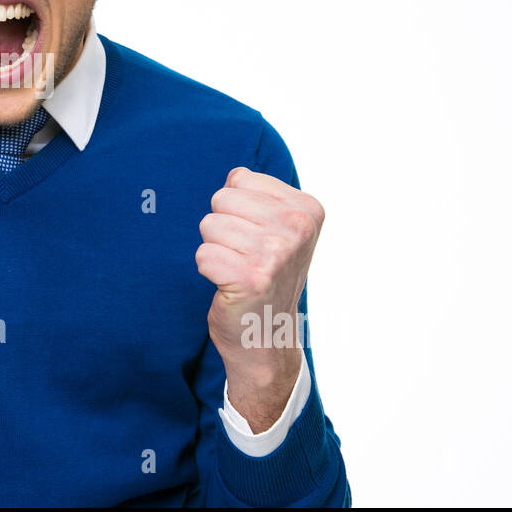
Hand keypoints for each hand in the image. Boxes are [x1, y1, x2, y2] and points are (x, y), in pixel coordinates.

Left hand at [196, 166, 323, 397]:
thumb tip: (235, 175)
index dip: (237, 209)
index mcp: (307, 209)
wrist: (268, 336)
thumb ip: (257, 194)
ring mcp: (277, 254)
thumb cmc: (265, 274)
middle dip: (222, 227)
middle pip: (221, 199)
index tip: (258, 237)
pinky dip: (209, 271)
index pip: (240, 179)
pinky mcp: (251, 279)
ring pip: (209, 225)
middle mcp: (298, 228)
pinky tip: (230, 286)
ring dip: (215, 249)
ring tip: (238, 269)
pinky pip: (203, 255)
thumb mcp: (278, 228)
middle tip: (244, 256)